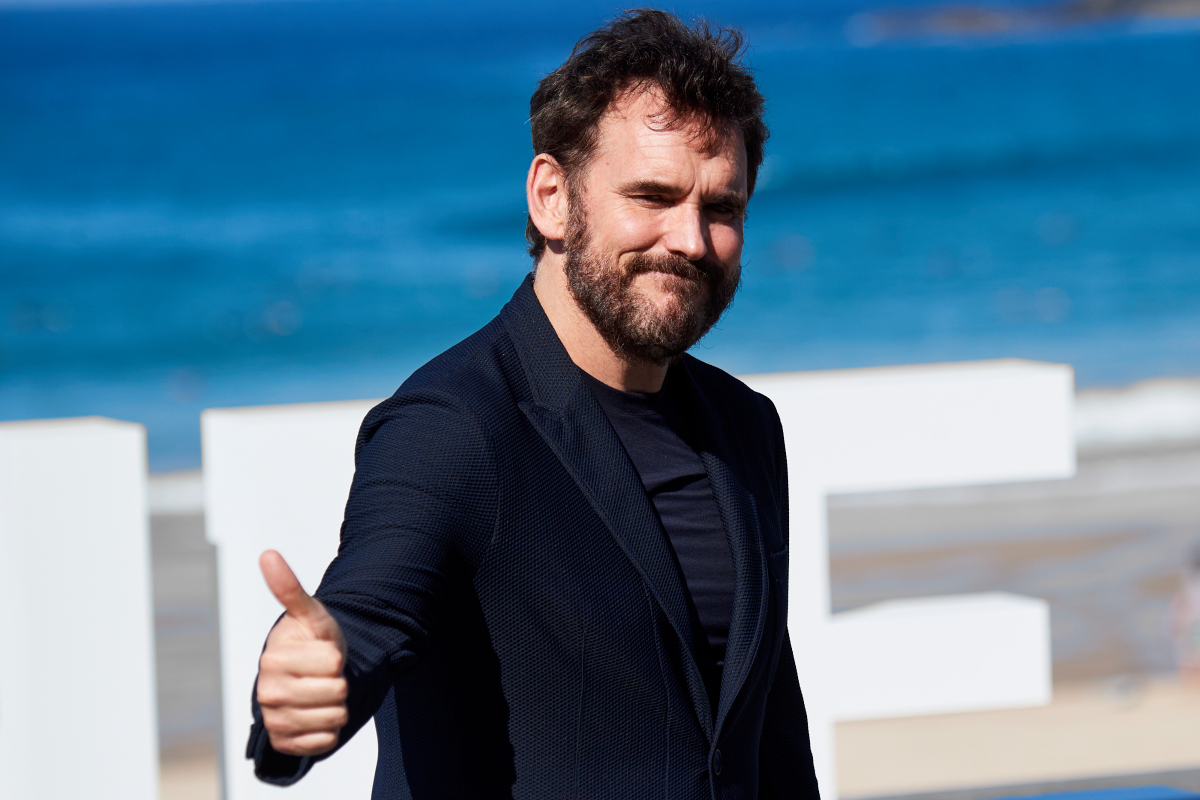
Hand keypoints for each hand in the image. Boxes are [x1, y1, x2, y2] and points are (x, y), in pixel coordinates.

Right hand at [257, 550, 348, 756]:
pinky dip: (330, 731)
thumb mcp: (309, 614)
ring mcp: (274, 720)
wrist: (307, 680)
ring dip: (338, 706)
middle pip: (336, 691)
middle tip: (325, 674)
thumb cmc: (311, 643)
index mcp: (272, 658)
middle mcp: (267, 692)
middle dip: (340, 681)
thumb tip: (268, 554)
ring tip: (323, 693)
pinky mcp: (284, 744)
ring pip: (334, 717)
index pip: (332, 661)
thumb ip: (290, 588)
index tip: (322, 652)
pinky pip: (325, 742)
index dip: (336, 656)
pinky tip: (319, 716)